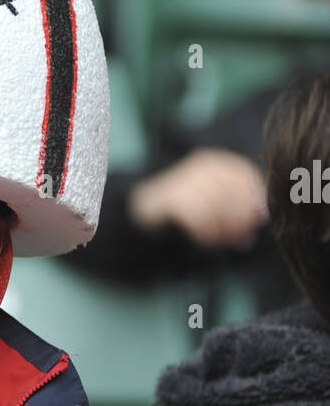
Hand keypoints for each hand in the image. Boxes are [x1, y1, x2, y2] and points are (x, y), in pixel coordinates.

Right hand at [127, 148, 268, 248]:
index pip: (246, 178)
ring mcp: (186, 178)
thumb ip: (238, 209)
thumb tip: (262, 217)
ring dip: (223, 230)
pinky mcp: (171, 196)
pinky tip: (204, 240)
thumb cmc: (186, 209)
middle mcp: (203, 166)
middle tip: (242, 241)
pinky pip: (198, 218)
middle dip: (240, 220)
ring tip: (221, 243)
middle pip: (234, 193)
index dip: (255, 201)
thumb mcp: (215, 205)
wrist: (143, 210)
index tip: (257, 223)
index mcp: (217, 163)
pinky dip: (205, 232)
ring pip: (217, 207)